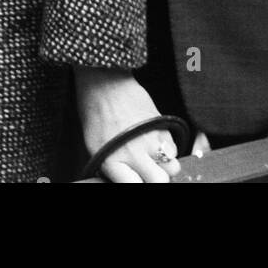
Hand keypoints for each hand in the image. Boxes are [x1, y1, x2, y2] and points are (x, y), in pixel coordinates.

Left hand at [74, 66, 180, 183]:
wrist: (104, 81)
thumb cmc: (94, 113)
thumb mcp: (93, 145)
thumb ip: (111, 169)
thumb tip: (124, 180)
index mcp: (113, 161)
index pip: (137, 187)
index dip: (139, 183)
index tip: (137, 179)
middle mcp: (134, 153)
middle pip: (160, 181)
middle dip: (156, 179)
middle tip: (148, 173)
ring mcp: (150, 138)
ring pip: (173, 166)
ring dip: (165, 165)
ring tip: (152, 157)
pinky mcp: (162, 125)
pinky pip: (174, 148)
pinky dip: (168, 149)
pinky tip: (154, 141)